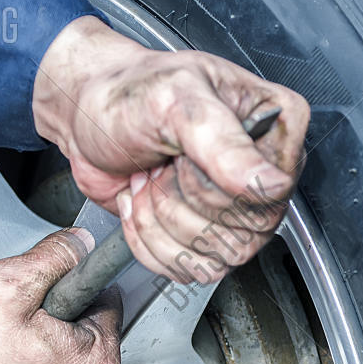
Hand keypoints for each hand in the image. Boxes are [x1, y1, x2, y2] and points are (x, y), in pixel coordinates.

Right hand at [0, 230, 122, 363]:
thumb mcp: (2, 286)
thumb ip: (54, 258)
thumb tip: (81, 245)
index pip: (105, 299)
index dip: (68, 283)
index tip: (38, 290)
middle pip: (84, 331)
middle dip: (50, 317)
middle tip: (5, 321)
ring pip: (62, 360)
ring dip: (35, 347)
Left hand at [32, 16, 309, 284]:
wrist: (87, 116)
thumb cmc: (129, 95)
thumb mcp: (175, 101)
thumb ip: (223, 142)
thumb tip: (270, 185)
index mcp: (276, 124)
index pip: (270, 194)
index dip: (215, 187)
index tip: (182, 157)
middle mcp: (262, 170)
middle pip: (244, 233)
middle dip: (180, 204)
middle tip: (160, 165)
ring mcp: (234, 208)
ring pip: (216, 258)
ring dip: (161, 222)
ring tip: (148, 179)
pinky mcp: (203, 235)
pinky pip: (189, 269)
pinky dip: (149, 241)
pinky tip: (142, 201)